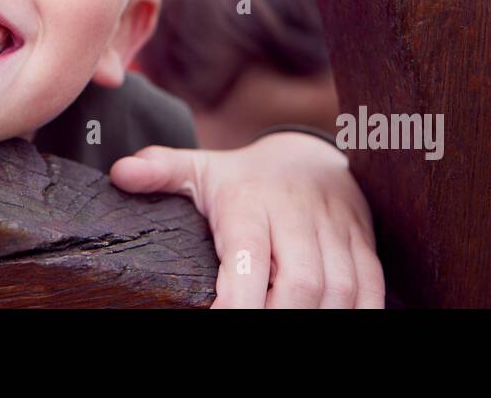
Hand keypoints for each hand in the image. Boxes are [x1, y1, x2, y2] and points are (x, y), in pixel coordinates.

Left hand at [110, 131, 384, 307]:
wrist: (310, 156)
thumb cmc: (245, 177)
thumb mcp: (201, 168)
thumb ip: (161, 170)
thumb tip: (119, 174)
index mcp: (251, 202)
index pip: (247, 255)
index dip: (237, 299)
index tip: (219, 318)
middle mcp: (297, 217)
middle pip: (299, 282)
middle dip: (280, 318)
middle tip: (255, 333)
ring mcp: (336, 231)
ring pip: (340, 289)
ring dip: (318, 319)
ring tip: (286, 333)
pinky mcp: (364, 244)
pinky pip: (371, 288)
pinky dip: (358, 313)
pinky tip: (331, 323)